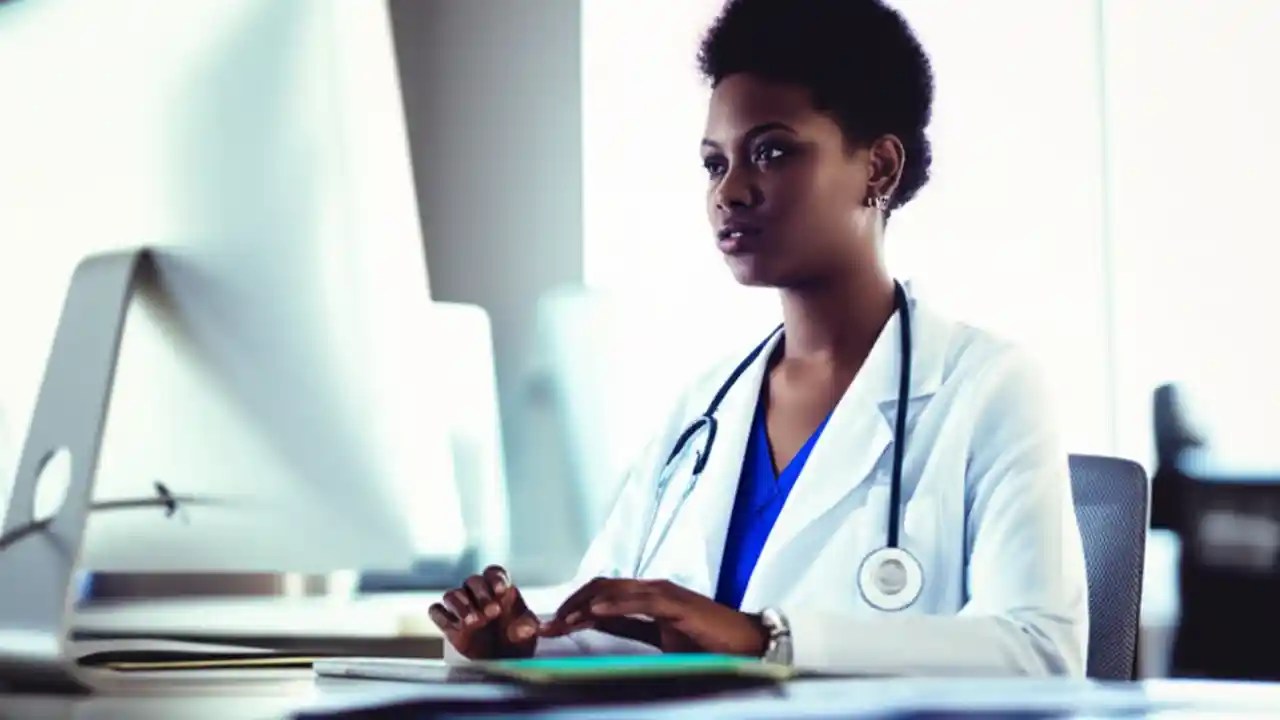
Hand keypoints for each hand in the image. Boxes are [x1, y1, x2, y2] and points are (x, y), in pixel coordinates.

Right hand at [428, 565, 538, 659]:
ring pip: (451, 594)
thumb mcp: (529, 634)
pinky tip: (457, 626)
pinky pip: (436, 611)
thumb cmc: (518, 642)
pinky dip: (442, 615)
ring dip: (461, 606)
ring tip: (474, 622)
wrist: (504, 662)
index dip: (495, 578)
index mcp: (500, 589)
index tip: (501, 591)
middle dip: (481, 594)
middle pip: (472, 581)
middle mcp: (479, 594)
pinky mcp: (448, 624)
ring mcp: (462, 608)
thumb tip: (522, 629)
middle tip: (492, 612)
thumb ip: (528, 627)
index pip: (493, 572)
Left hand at [538, 578, 767, 655]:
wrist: (745, 643)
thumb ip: (629, 627)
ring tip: (563, 620)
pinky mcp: (677, 605)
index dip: (574, 607)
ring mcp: (664, 594)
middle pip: (601, 587)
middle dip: (571, 604)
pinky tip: (596, 614)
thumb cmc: (706, 641)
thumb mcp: (658, 637)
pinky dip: (616, 606)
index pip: (601, 594)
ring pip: (615, 591)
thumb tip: (596, 624)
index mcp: (646, 596)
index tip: (550, 626)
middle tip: (548, 625)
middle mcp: (651, 589)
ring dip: (585, 605)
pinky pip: (641, 602)